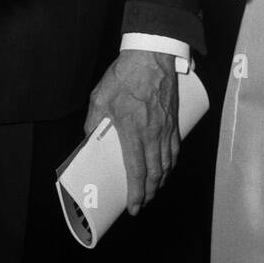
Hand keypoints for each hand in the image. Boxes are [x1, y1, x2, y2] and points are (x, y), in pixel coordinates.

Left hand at [85, 50, 179, 215]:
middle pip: (156, 173)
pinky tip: (168, 166)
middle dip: (150, 193)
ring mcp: (166, 128)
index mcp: (133, 132)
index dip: (136, 194)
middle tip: (143, 203)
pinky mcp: (174, 119)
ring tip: (154, 190)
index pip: (137, 172)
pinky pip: (175, 148)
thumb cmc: (125, 75)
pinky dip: (172, 163)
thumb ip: (93, 121)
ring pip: (167, 163)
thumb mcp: (100, 97)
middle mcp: (153, 134)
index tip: (133, 208)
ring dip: (162, 181)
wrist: (152, 54)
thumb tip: (88, 138)